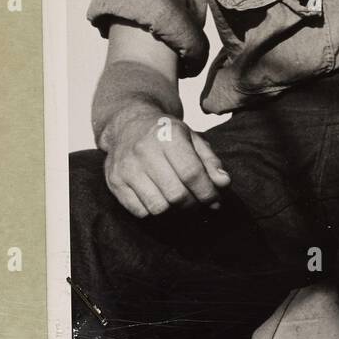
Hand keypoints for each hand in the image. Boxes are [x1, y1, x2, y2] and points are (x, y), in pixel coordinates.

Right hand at [104, 114, 230, 217]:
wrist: (128, 126)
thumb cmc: (165, 134)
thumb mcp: (191, 138)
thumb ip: (209, 160)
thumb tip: (223, 183)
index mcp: (168, 136)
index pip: (192, 173)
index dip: (207, 192)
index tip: (215, 201)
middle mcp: (144, 151)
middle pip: (176, 194)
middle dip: (193, 205)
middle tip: (199, 204)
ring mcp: (127, 168)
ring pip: (158, 207)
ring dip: (175, 212)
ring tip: (181, 203)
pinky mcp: (115, 182)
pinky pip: (140, 211)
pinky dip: (155, 212)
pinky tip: (161, 200)